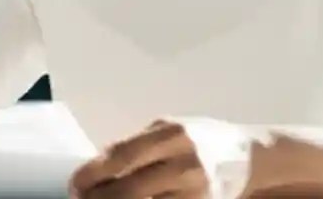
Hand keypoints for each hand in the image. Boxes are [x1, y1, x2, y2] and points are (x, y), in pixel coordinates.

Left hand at [69, 119, 213, 198]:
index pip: (123, 156)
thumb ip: (137, 145)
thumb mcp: (168, 130)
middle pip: (131, 190)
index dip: (94, 173)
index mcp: (172, 135)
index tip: (74, 184)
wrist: (248, 157)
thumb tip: (97, 166)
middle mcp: (185, 164)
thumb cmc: (198, 139)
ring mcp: (195, 192)